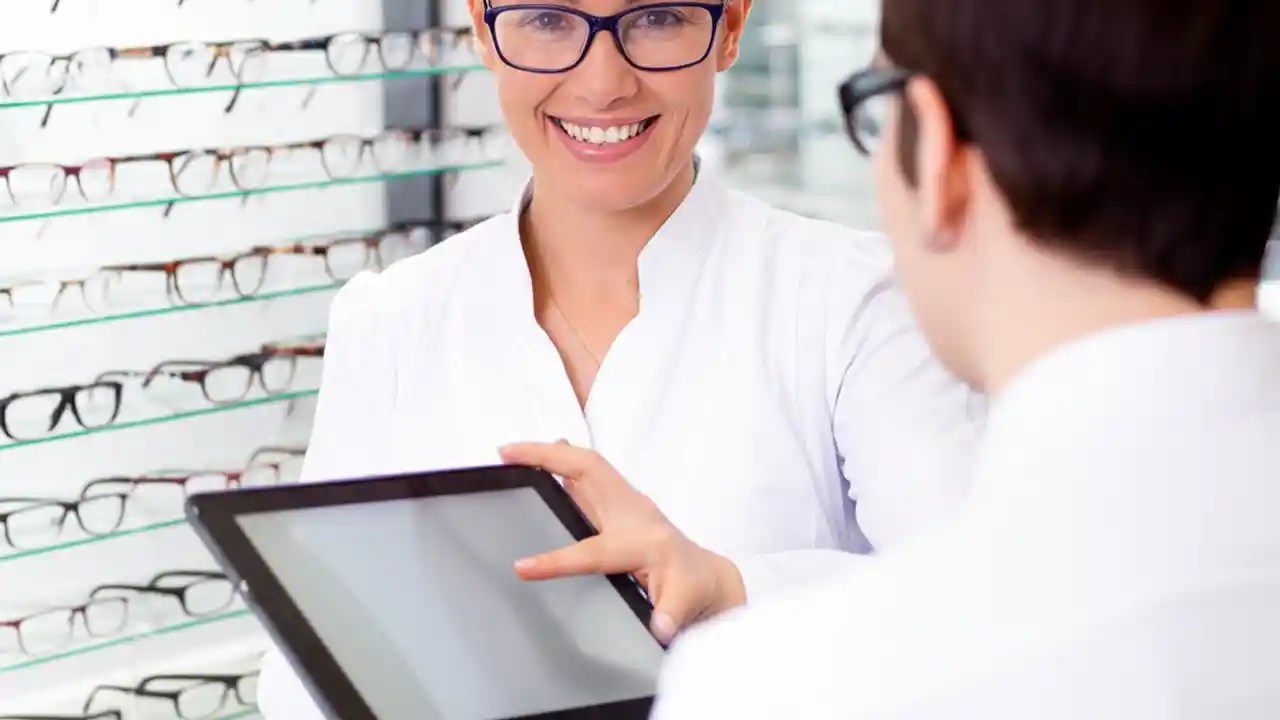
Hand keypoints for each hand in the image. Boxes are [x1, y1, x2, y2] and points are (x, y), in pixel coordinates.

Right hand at [499, 441, 746, 643]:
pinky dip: (563, 463)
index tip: (521, 567)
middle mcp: (633, 512)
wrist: (704, 575)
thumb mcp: (684, 605)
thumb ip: (672, 615)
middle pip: (590, 471)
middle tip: (508, 452)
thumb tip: (663, 628)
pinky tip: (544, 458)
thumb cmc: (691, 588)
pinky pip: (588, 475)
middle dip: (548, 457)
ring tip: (513, 449)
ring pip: (587, 466)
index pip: (592, 551)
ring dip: (551, 454)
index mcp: (642, 542)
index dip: (556, 561)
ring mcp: (626, 502)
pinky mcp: (618, 503)